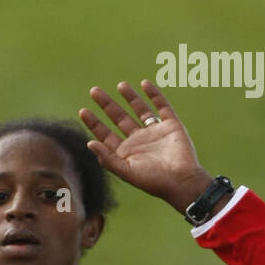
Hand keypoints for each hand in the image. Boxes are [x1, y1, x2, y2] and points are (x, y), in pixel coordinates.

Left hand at [79, 81, 213, 213]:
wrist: (182, 181)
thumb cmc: (153, 181)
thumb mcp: (127, 172)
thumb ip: (108, 159)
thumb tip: (89, 143)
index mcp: (126, 153)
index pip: (106, 135)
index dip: (94, 123)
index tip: (83, 110)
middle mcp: (138, 141)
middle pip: (119, 118)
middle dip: (107, 105)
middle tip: (94, 91)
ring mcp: (154, 132)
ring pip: (139, 109)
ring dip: (129, 97)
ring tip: (119, 85)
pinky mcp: (171, 125)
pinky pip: (161, 106)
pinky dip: (154, 94)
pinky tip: (145, 83)